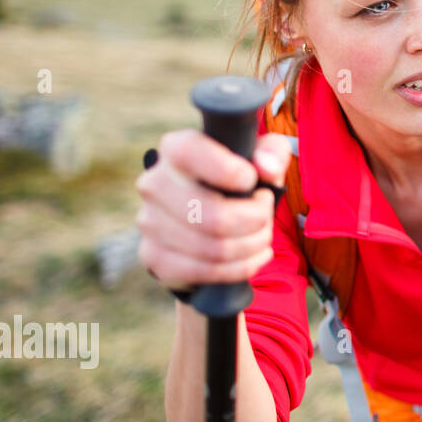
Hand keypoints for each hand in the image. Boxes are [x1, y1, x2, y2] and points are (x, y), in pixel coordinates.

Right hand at [135, 130, 294, 291]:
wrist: (207, 218)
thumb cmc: (238, 181)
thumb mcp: (261, 159)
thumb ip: (271, 152)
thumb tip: (265, 166)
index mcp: (175, 149)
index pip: (190, 154)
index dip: (230, 172)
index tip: (251, 180)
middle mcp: (154, 184)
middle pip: (214, 216)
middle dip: (256, 220)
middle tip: (265, 213)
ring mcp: (149, 223)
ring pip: (215, 249)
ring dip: (253, 245)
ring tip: (262, 234)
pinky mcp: (154, 257)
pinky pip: (207, 272)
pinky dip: (242, 267)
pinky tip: (255, 255)